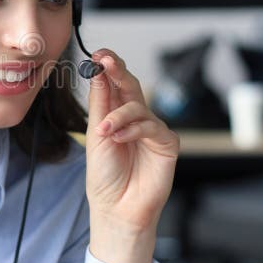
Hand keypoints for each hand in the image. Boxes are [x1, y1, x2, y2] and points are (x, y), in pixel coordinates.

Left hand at [84, 49, 179, 262]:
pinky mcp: (166, 144)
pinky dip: (133, 130)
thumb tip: (97, 72)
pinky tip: (119, 139)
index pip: (114, 84)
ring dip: (119, 116)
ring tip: (104, 131)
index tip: (97, 54)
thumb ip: (101, 104)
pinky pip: (152, 126)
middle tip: (106, 60)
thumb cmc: (105, 175)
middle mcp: (135, 119)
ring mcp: (152, 130)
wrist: (116, 207)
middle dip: (118, 71)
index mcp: (115, 114)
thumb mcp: (96, 134)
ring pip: (138, 107)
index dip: (108, 68)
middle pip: (130, 86)